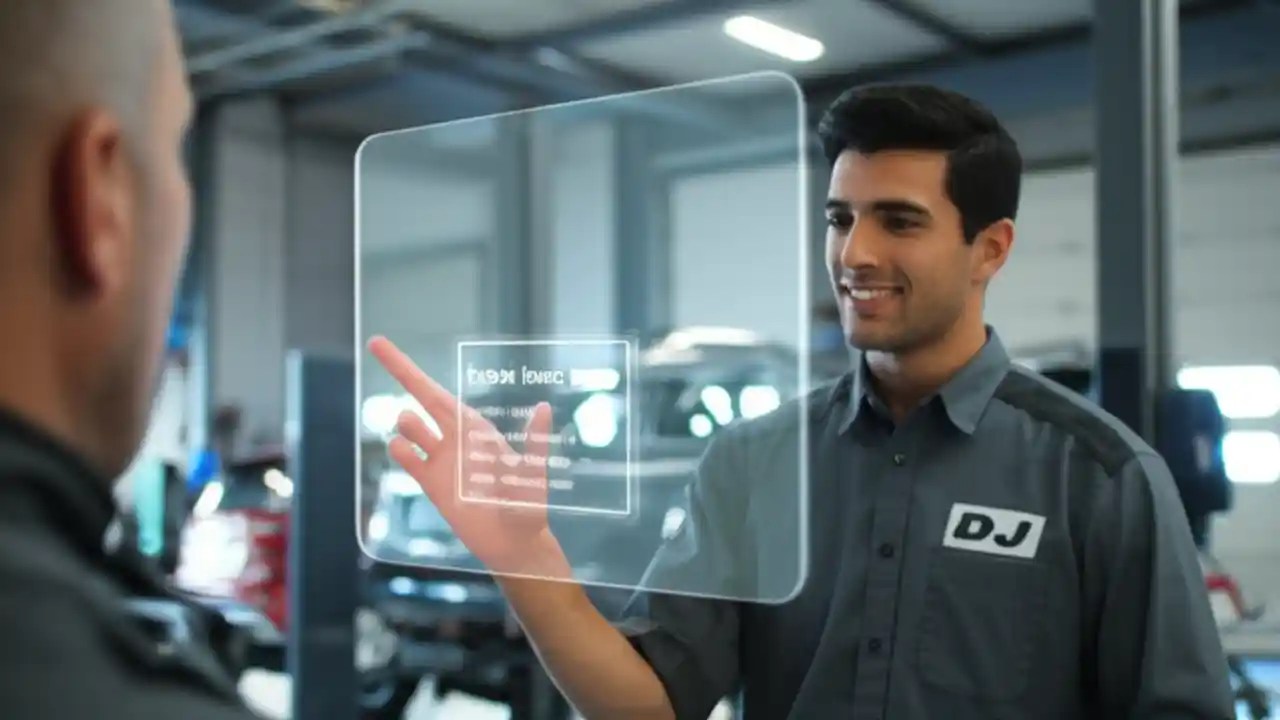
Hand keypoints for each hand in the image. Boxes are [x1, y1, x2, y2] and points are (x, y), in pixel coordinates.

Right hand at [367, 335, 570, 577]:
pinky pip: (406, 458)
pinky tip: (410, 452)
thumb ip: (534, 443)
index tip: (385, 347)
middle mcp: (456, 437)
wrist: (513, 544)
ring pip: (409, 427)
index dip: (412, 370)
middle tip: (375, 344)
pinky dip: (400, 450)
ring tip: (432, 443)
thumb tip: (543, 409)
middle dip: (400, 370)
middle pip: (420, 396)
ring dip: (410, 426)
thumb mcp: (532, 474)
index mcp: (477, 428)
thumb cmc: (528, 507)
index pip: (439, 392)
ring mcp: (441, 458)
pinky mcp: (431, 483)